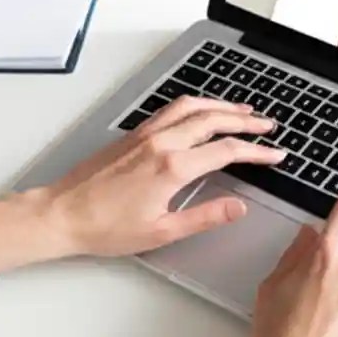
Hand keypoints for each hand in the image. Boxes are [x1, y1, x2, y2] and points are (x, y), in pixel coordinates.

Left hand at [0, 96, 283, 279]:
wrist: (61, 214)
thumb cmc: (105, 227)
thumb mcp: (162, 231)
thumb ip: (205, 216)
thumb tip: (238, 207)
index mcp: (172, 167)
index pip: (227, 151)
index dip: (257, 152)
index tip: (275, 155)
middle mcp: (161, 143)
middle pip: (214, 120)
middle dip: (246, 121)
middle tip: (268, 126)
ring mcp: (146, 134)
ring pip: (192, 106)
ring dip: (222, 106)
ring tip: (243, 111)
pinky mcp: (134, 134)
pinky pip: (172, 109)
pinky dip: (196, 105)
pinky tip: (202, 111)